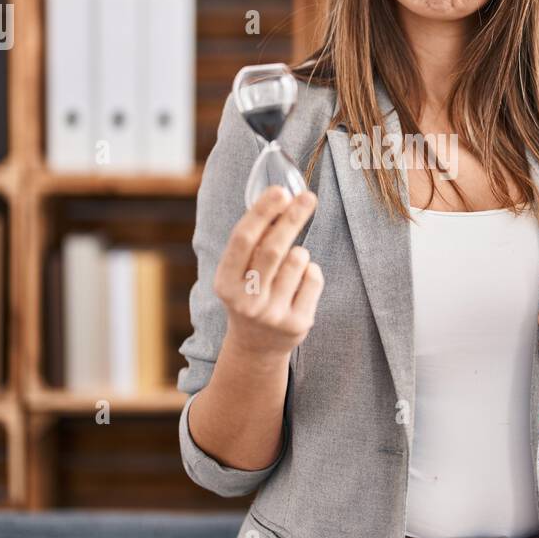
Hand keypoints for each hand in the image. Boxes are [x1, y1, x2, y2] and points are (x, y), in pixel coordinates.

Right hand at [216, 185, 323, 360]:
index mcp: (225, 283)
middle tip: (308, 197)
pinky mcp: (297, 324)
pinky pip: (313, 278)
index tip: (280, 191)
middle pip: (273, 249)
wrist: (257, 346)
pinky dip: (311, 271)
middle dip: (292, 218)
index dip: (262, 213)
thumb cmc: (250, 293)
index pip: (243, 240)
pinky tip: (299, 284)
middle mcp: (246, 301)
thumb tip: (283, 197)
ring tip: (292, 262)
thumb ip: (254, 242)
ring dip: (300, 252)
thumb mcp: (240, 272)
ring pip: (297, 261)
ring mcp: (272, 315)